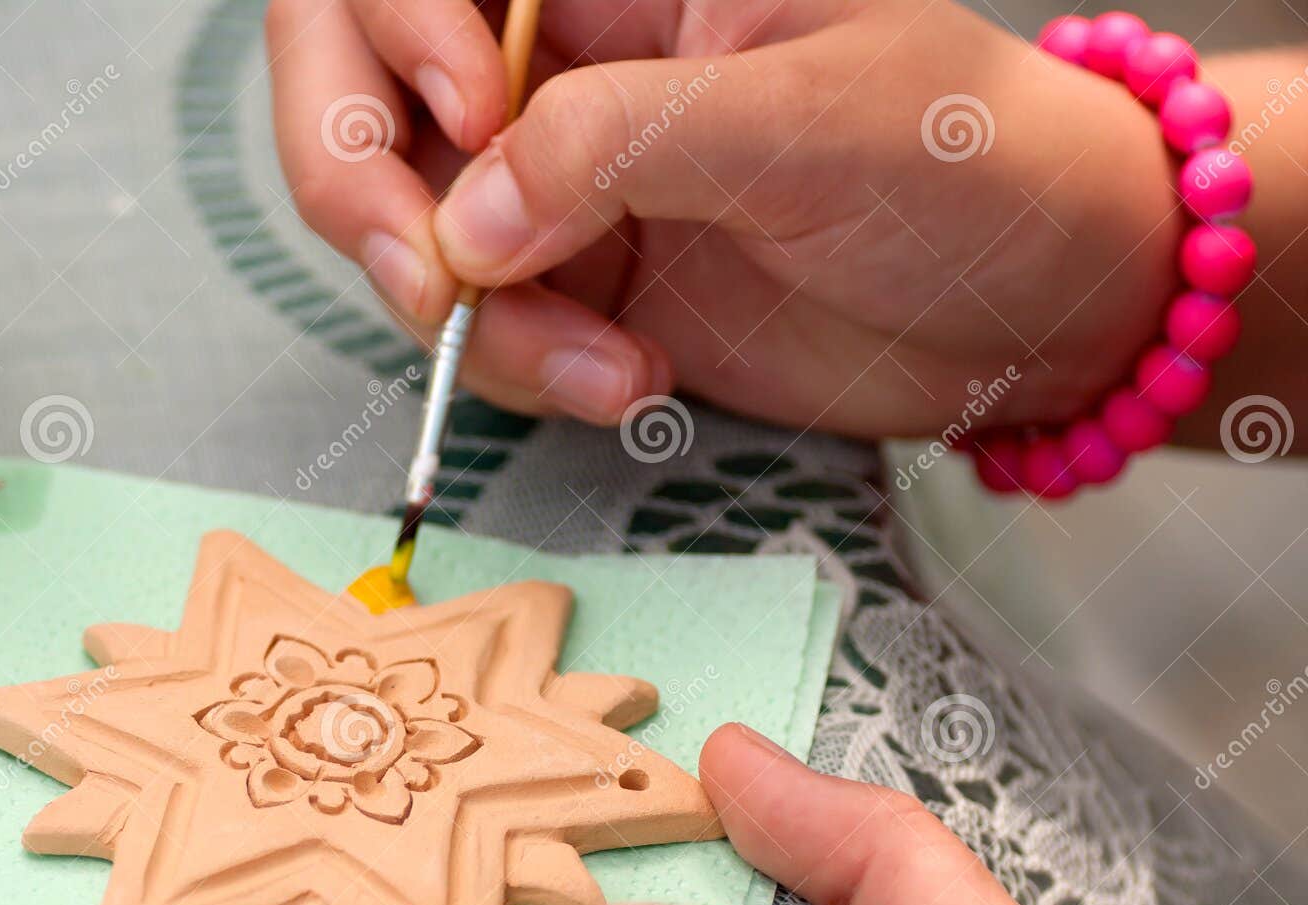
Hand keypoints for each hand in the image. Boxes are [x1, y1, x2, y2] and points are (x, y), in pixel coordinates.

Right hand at [266, 0, 1180, 436]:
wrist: (1030, 308)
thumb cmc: (968, 163)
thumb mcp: (809, 122)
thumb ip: (625, 143)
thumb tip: (463, 217)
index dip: (394, 32)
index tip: (473, 125)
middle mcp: (564, 53)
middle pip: (357, 83)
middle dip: (366, 189)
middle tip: (433, 287)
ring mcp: (556, 172)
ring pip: (407, 223)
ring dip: (472, 318)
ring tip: (605, 373)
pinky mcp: (571, 278)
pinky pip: (475, 322)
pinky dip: (520, 371)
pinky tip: (624, 385)